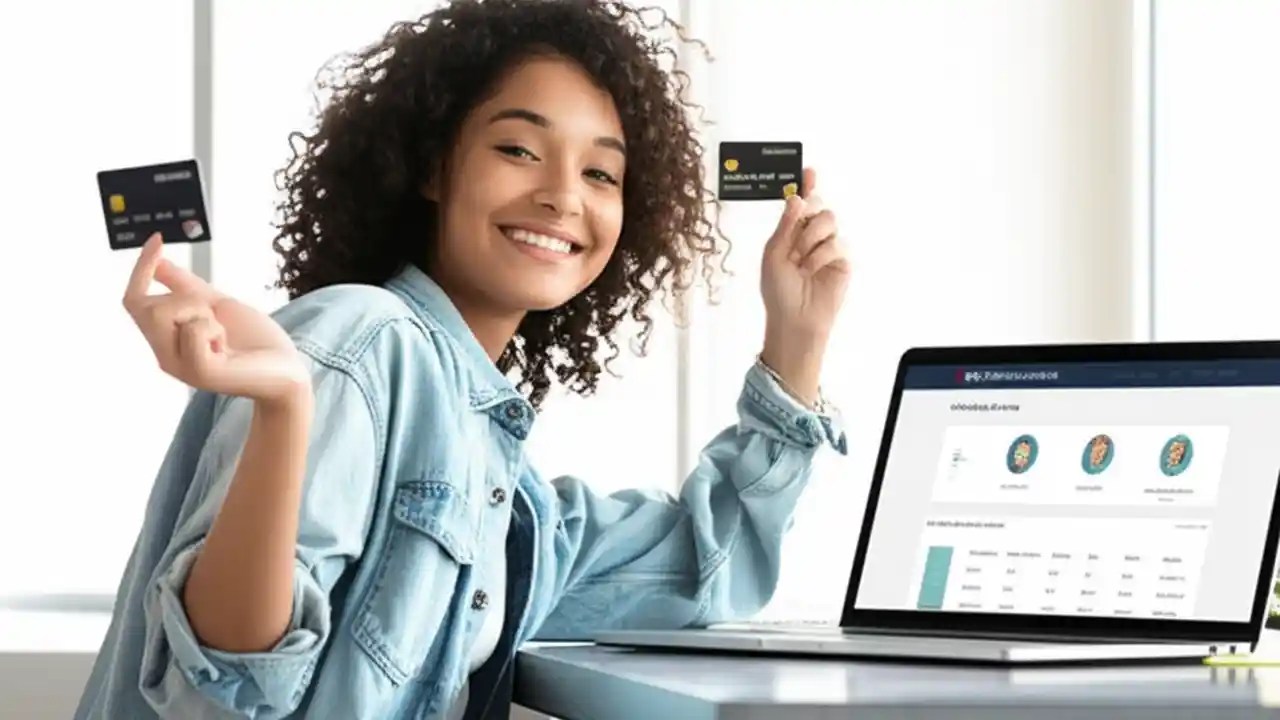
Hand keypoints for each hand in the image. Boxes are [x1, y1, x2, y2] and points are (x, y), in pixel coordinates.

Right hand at [122, 233, 310, 406]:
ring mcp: (181, 367)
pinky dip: (214, 330)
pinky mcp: (200, 373)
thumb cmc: (255, 344)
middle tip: (216, 320)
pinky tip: (227, 349)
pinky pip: (193, 330)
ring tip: (222, 335)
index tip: (157, 240)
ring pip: (165, 314)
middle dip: (186, 299)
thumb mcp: (217, 305)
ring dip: (202, 314)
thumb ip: (186, 286)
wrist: (287, 372)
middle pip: (147, 306)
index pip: (134, 302)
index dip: (141, 269)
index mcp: (168, 340)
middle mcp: (166, 355)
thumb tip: (159, 263)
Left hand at [758, 168, 850, 403]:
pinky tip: (811, 270)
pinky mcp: (843, 261)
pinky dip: (821, 255)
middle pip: (819, 204)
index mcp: (792, 232)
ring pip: (829, 219)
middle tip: (798, 226)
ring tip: (800, 261)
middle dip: (809, 209)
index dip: (807, 185)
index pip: (802, 203)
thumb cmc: (778, 292)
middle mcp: (811, 236)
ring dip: (811, 238)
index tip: (808, 169)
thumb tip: (796, 198)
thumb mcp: (773, 255)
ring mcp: (829, 247)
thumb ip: (785, 226)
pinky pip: (838, 243)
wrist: (793, 321)